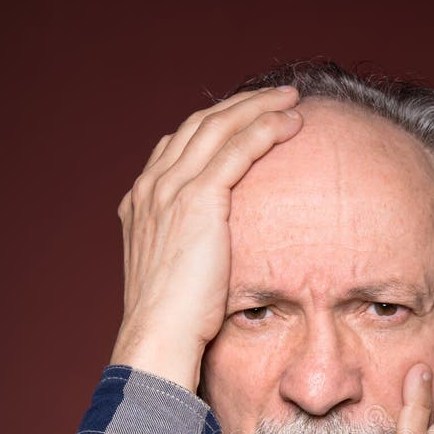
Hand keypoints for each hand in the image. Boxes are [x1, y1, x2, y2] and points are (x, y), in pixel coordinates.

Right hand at [111, 87, 301, 389]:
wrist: (159, 335)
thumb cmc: (172, 320)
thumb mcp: (174, 273)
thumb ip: (186, 247)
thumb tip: (211, 254)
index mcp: (142, 200)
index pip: (181, 144)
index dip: (216, 125)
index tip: (246, 120)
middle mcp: (153, 186)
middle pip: (200, 125)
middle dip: (240, 105)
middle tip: (276, 97)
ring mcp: (172, 189)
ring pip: (220, 128)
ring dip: (258, 107)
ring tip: (291, 99)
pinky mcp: (198, 200)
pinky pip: (238, 149)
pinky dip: (265, 129)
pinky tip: (291, 123)